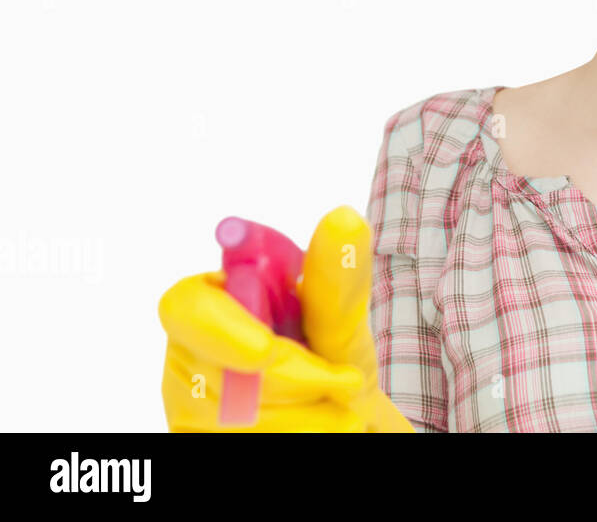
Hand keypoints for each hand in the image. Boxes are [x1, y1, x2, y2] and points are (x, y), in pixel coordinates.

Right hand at [159, 206, 413, 431]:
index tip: (264, 350)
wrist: (347, 412)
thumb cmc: (333, 353)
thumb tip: (343, 217)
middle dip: (290, 379)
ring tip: (343, 407)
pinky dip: (297, 434)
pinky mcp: (197, 437)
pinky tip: (323, 424)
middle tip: (345, 380)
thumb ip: (334, 278)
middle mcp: (188, 350)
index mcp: (216, 298)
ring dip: (305, 415)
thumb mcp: (341, 318)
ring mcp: (187, 403)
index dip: (218, 328)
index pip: (185, 306)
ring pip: (233, 419)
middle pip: (215, 369)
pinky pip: (240, 442)